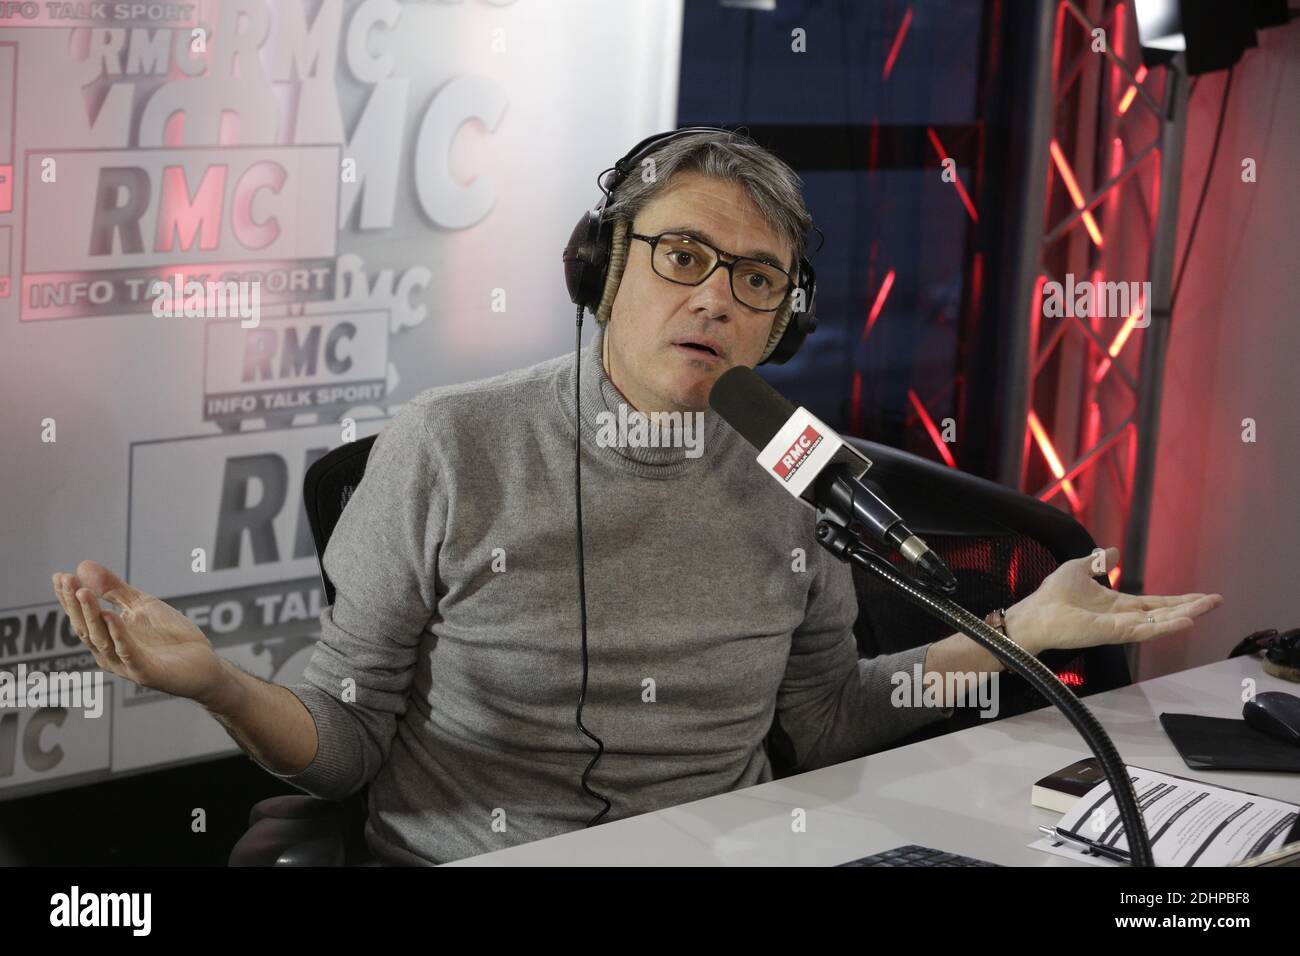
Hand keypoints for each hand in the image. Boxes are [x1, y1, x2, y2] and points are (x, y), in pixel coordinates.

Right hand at [51, 560, 229, 705]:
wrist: (204, 662)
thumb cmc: (170, 636)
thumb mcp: (141, 605)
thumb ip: (114, 589)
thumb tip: (82, 566)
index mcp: (106, 639)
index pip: (82, 617)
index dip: (69, 598)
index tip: (59, 576)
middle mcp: (110, 654)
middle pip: (86, 628)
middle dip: (75, 604)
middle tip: (67, 580)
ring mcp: (126, 665)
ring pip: (101, 640)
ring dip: (92, 615)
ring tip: (83, 592)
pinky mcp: (146, 672)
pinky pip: (128, 652)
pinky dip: (118, 634)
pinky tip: (111, 615)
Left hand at [1005, 546, 1223, 656]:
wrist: (1034, 613)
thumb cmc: (1052, 595)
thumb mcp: (1079, 569)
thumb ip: (1098, 562)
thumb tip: (1112, 551)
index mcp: (1117, 605)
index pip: (1155, 603)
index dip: (1179, 600)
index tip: (1202, 596)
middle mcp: (1123, 618)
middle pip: (1165, 613)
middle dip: (1192, 607)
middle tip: (1217, 601)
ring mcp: (1120, 627)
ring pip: (1161, 622)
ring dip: (1186, 614)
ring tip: (1208, 607)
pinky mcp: (1114, 633)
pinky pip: (1145, 631)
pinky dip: (1166, 626)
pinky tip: (1186, 621)